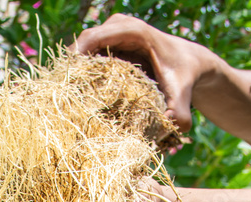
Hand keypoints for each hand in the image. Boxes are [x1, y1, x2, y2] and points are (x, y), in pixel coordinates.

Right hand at [70, 14, 207, 131]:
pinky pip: (89, 53)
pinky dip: (82, 71)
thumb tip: (170, 125)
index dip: (77, 56)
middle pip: (85, 41)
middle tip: (60, 94)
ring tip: (66, 96)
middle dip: (71, 66)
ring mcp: (114, 33)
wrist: (190, 64)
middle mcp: (121, 27)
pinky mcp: (110, 42)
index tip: (65, 79)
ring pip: (84, 48)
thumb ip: (180, 115)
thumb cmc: (184, 79)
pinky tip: (78, 93)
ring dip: (74, 70)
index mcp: (135, 32)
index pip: (96, 37)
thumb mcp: (184, 98)